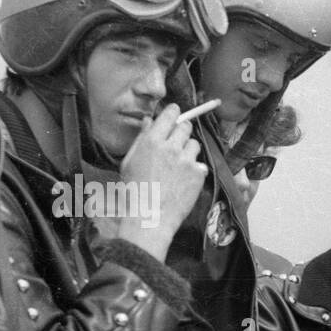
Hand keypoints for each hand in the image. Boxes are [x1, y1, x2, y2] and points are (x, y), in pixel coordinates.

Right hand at [118, 104, 207, 259]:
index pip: (170, 114)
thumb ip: (141, 139)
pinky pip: (201, 164)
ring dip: (188, 151)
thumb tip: (149, 121)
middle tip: (176, 144)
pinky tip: (185, 180)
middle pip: (186, 127)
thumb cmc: (134, 191)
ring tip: (178, 166)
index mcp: (152, 141)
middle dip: (182, 132)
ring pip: (194, 144)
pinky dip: (195, 170)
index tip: (175, 114)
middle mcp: (171, 147)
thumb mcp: (130, 162)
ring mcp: (186, 160)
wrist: (150, 217)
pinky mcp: (198, 174)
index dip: (174, 113)